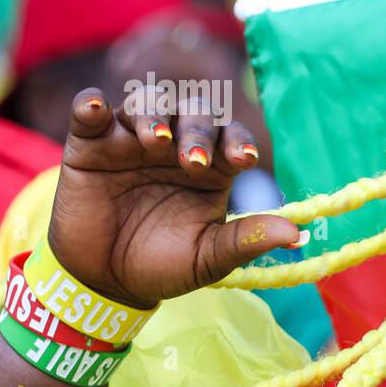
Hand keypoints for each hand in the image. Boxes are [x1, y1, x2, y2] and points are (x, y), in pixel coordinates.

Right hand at [46, 88, 299, 308]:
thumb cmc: (164, 266)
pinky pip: (89, 112)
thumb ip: (247, 240)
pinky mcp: (89, 144)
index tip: (244, 161)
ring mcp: (131, 141)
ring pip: (147, 104)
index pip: (231, 138)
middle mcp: (175, 146)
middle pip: (193, 114)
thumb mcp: (209, 257)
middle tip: (194, 162)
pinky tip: (97, 107)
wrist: (106, 282)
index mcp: (212, 166)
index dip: (239, 142)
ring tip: (156, 142)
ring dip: (153, 116)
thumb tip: (296, 235)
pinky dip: (91, 104)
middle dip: (198, 132)